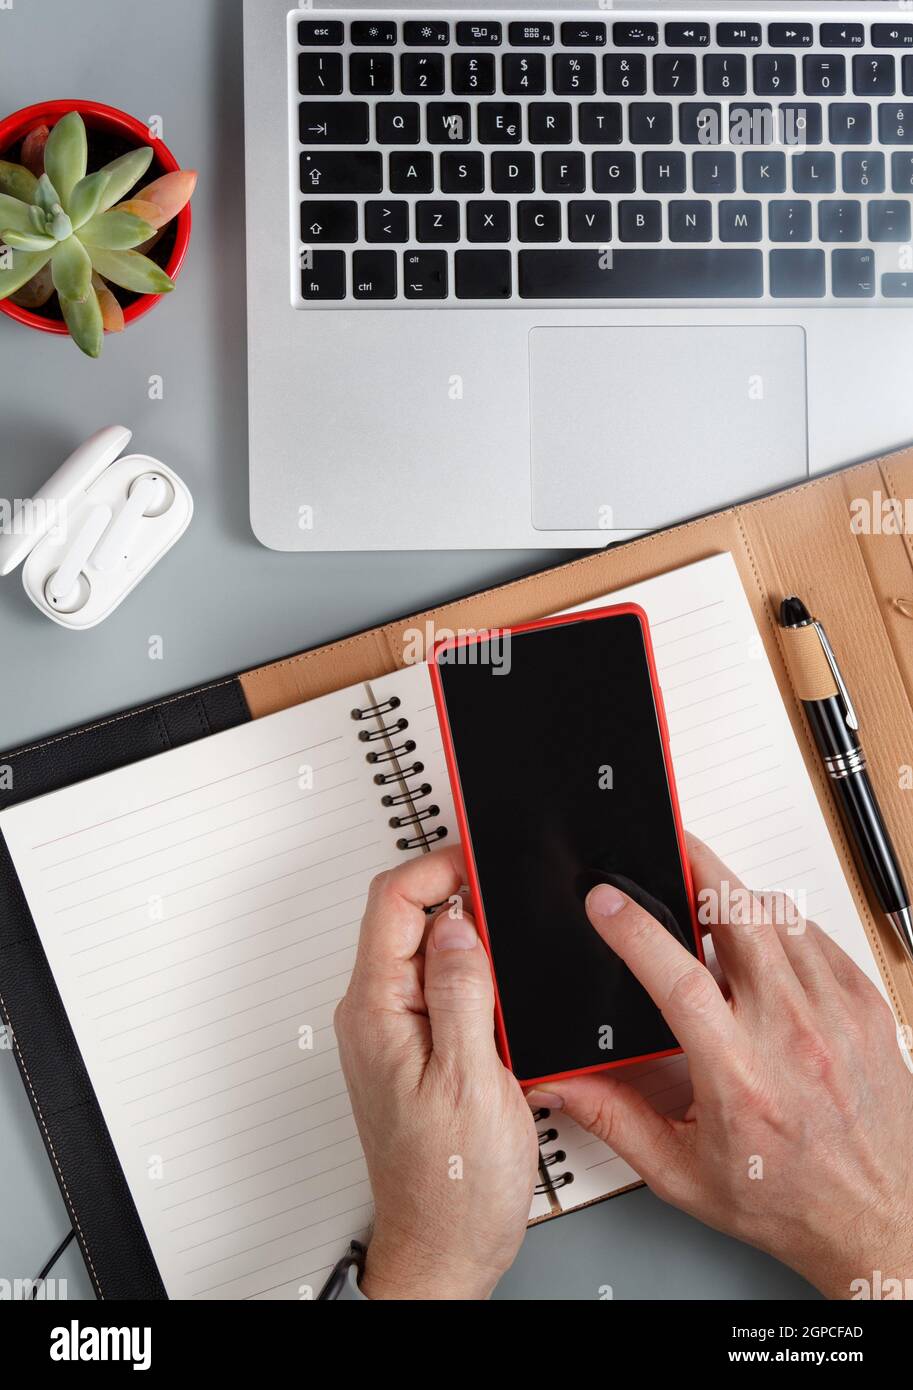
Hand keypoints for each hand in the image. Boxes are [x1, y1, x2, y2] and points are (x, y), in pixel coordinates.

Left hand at [334, 847, 538, 1299]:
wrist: (445, 1248)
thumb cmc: (454, 1186)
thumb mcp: (471, 1080)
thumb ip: (462, 992)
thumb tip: (460, 924)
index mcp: (378, 1012)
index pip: (392, 902)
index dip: (439, 869)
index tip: (482, 862)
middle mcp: (375, 1016)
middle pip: (407, 919)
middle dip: (459, 898)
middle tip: (510, 903)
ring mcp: (393, 1032)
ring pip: (427, 952)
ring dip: (470, 941)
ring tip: (514, 953)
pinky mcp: (417, 1050)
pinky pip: (439, 988)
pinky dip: (474, 977)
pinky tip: (505, 996)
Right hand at [528, 834, 912, 1297]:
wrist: (881, 1221)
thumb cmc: (792, 1201)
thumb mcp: (684, 1174)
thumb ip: (613, 1118)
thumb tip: (560, 1083)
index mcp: (740, 1077)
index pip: (678, 977)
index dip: (634, 928)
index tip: (604, 900)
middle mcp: (793, 1035)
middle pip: (736, 915)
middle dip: (694, 866)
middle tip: (665, 846)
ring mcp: (836, 1013)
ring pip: (777, 915)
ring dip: (734, 896)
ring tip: (706, 896)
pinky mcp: (865, 1004)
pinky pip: (815, 934)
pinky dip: (780, 924)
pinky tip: (760, 943)